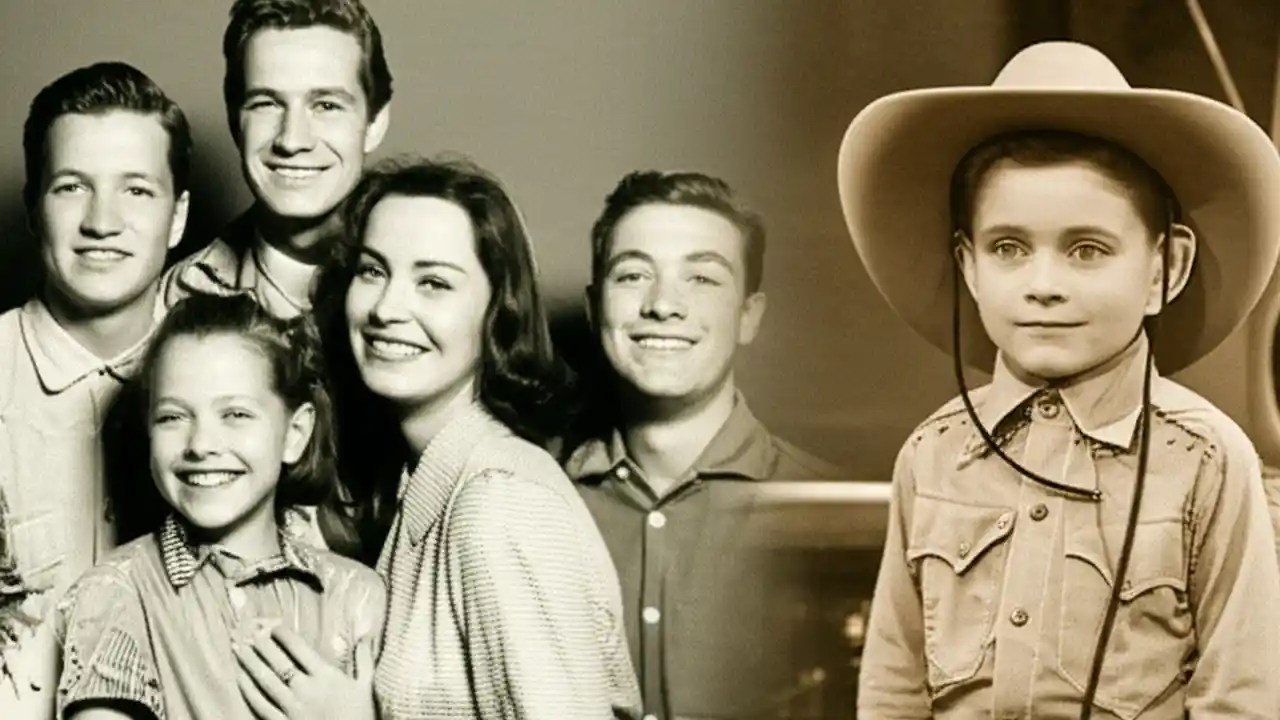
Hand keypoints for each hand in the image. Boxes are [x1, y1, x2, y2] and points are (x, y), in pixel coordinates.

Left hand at [234, 626, 375, 719]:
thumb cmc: (363, 715)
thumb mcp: (368, 685)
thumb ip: (364, 657)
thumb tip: (366, 628)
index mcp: (326, 676)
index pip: (299, 649)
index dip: (284, 636)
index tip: (274, 628)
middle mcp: (306, 689)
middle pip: (279, 663)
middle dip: (263, 646)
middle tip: (250, 634)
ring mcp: (293, 708)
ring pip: (266, 682)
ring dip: (251, 664)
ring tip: (239, 650)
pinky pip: (261, 706)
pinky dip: (249, 691)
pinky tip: (240, 680)